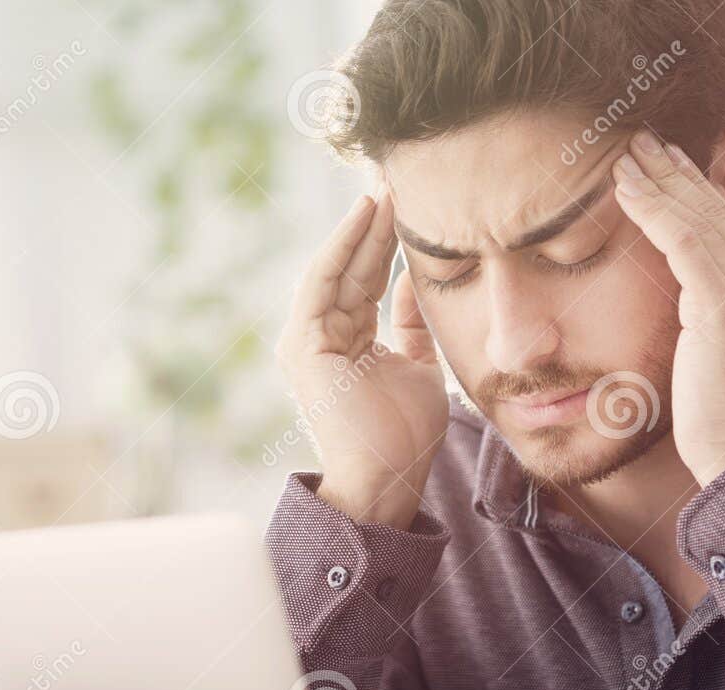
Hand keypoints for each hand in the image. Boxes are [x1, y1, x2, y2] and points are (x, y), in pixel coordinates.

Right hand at [276, 191, 447, 529]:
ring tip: (385, 185)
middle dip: (374, 224)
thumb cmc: (405, 435)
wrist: (387, 478)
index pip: (368, 280)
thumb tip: (414, 278)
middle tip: (396, 176)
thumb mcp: (420, 366)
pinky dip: (342, 248)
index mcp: (349, 342)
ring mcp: (309, 340)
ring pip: (337, 269)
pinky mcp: (304, 343)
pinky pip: (323, 283)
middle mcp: (323, 336)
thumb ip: (412, 324)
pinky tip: (364, 216)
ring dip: (360, 226)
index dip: (388, 242)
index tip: (412, 202)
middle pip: (351, 268)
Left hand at [611, 129, 724, 486]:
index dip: (700, 193)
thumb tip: (694, 291)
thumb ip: (723, 313)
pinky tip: (625, 190)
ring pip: (699, 219)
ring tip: (626, 156)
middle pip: (719, 214)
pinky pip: (682, 241)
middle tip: (643, 142)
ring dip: (657, 183)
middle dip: (678, 174)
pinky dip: (651, 210)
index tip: (670, 166)